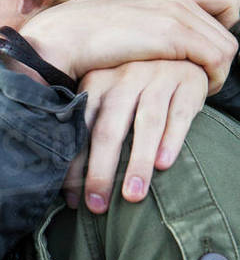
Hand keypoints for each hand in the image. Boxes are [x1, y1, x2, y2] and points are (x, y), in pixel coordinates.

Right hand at [22, 0, 238, 91]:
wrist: (61, 38)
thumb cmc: (87, 40)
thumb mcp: (129, 24)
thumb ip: (154, 25)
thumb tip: (172, 47)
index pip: (228, 1)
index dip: (228, 27)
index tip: (211, 54)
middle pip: (231, 25)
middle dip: (222, 57)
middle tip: (205, 78)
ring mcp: (175, 11)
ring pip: (227, 46)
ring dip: (218, 72)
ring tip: (199, 89)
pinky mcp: (171, 34)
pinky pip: (217, 58)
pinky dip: (211, 79)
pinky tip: (194, 92)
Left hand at [62, 59, 207, 212]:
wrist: (180, 54)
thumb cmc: (136, 89)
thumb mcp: (110, 96)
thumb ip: (91, 129)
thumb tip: (69, 187)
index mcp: (98, 82)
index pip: (81, 127)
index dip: (75, 163)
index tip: (73, 199)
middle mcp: (125, 77)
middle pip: (109, 127)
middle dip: (101, 169)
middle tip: (98, 205)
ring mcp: (158, 77)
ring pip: (146, 123)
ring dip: (138, 162)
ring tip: (132, 195)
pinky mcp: (188, 83)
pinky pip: (179, 114)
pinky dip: (171, 140)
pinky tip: (164, 165)